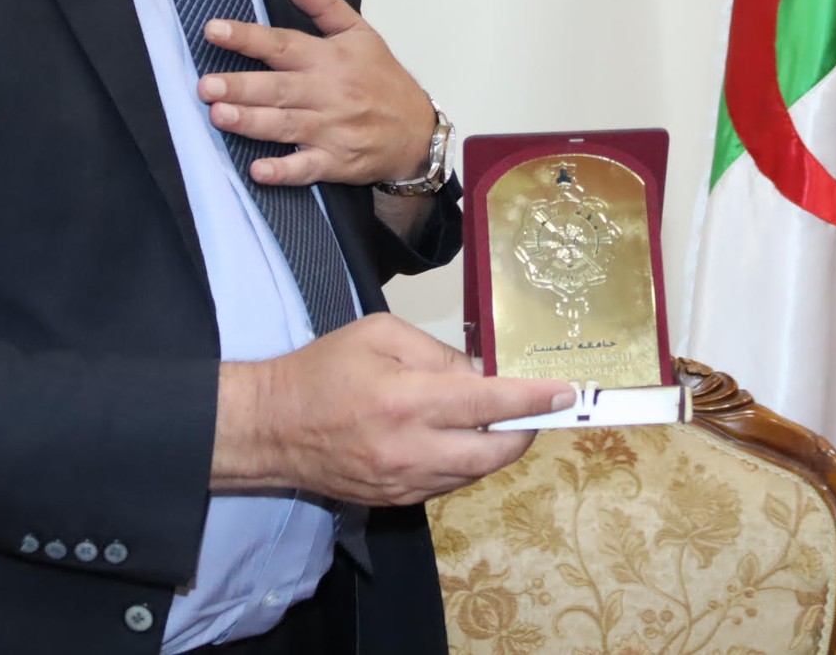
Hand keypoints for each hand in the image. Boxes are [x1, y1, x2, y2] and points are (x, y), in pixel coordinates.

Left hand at [199, 0, 433, 186]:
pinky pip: (307, 168)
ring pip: (286, 125)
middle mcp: (329, 93)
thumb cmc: (385, 81)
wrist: (418, 132)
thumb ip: (325, 5)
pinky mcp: (336, 161)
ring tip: (219, 115)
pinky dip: (284, 170)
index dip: (247, 37)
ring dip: (252, 121)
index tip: (213, 30)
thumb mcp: (362, 34)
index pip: (282, 43)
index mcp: (329, 58)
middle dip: (242, 86)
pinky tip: (258, 171)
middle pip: (279, 88)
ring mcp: (332, 129)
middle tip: (206, 85)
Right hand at [213, 313, 575, 505]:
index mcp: (407, 401)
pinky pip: (448, 485)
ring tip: (496, 421)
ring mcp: (403, 483)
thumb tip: (480, 376)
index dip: (533, 399)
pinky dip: (465, 464)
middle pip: (494, 454)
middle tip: (535, 410)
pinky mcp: (395, 501)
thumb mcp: (380, 334)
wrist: (270, 428)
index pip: (488, 404)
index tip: (565, 394)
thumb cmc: (323, 370)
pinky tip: (460, 440)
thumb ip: (437, 354)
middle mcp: (410, 450)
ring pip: (474, 474)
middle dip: (524, 432)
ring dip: (495, 449)